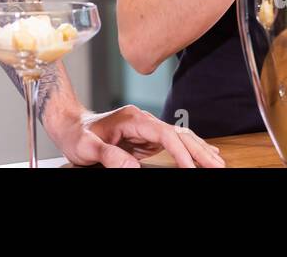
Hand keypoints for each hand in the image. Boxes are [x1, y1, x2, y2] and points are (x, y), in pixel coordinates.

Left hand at [45, 103, 224, 167]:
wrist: (69, 124)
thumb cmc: (76, 134)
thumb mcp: (86, 146)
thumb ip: (108, 155)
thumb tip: (132, 167)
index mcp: (132, 119)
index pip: (164, 134)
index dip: (180, 152)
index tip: (191, 168)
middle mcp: (143, 121)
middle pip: (178, 133)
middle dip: (199, 149)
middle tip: (217, 165)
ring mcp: (146, 129)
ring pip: (179, 138)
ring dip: (198, 149)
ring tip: (217, 162)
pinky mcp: (145, 138)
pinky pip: (172, 143)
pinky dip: (189, 149)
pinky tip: (203, 152)